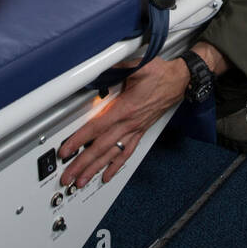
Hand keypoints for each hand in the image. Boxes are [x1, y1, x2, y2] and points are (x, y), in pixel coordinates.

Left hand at [58, 55, 189, 186]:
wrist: (180, 81)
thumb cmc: (160, 73)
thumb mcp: (136, 66)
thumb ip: (114, 68)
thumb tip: (97, 69)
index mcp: (125, 108)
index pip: (97, 128)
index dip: (79, 140)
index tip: (66, 151)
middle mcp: (129, 123)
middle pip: (101, 148)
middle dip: (82, 164)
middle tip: (68, 176)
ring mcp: (135, 130)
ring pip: (112, 154)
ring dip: (95, 170)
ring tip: (81, 181)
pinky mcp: (140, 132)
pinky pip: (126, 153)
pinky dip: (115, 166)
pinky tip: (106, 176)